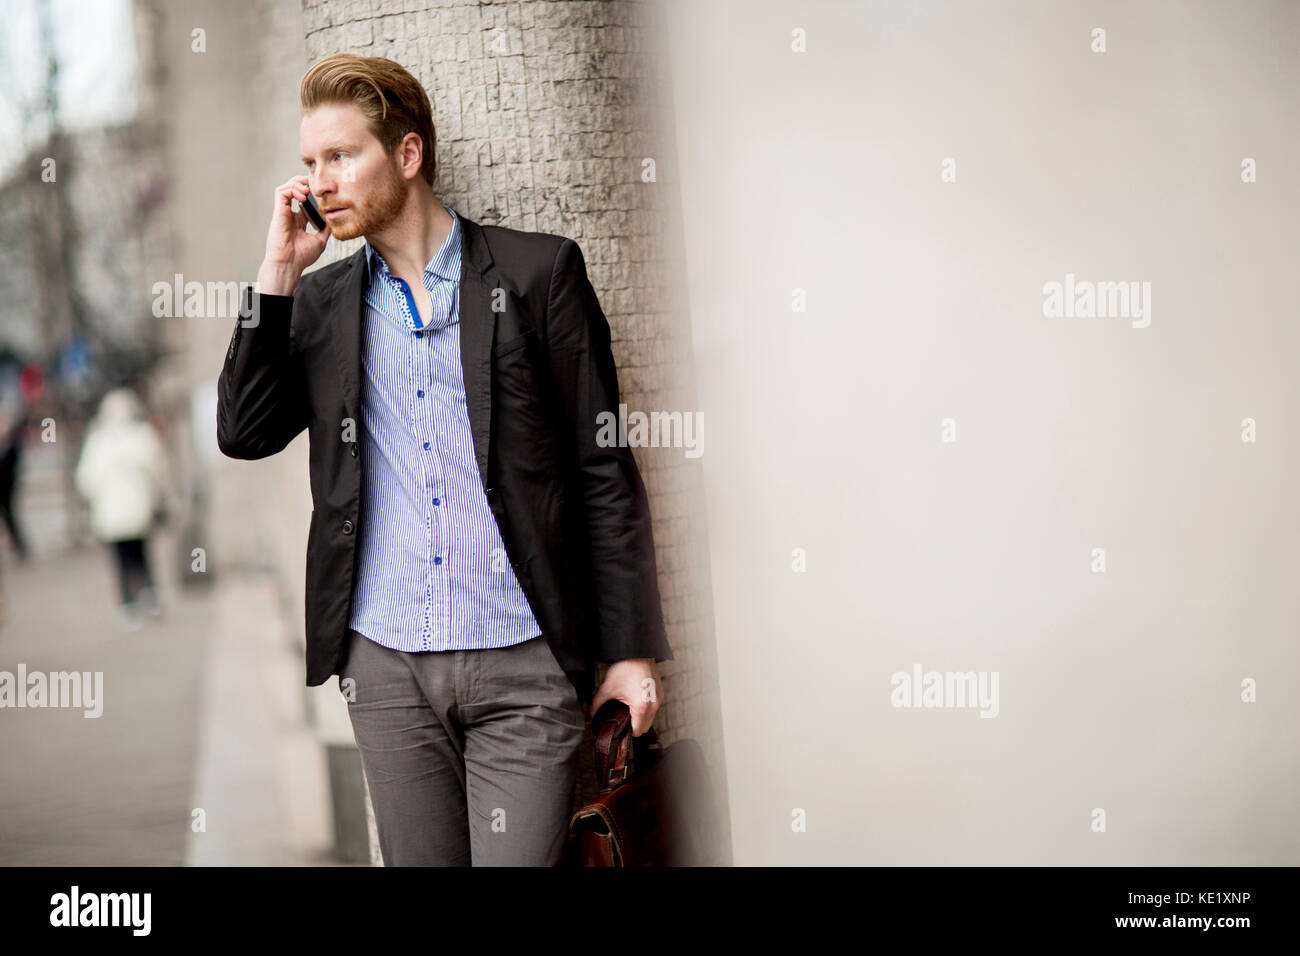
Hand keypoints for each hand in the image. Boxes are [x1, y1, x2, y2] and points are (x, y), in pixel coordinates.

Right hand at [256, 175, 329, 293]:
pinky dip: (292, 189)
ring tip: (308, 189)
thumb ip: (325, 229)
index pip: (304, 200)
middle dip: (304, 183)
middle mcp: (290, 215)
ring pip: (286, 187)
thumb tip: (333, 219)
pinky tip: (303, 196)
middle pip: (294, 190)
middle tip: (315, 184)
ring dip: (297, 183)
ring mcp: (284, 212)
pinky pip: (281, 192)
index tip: (324, 193)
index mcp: (299, 221)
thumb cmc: (301, 257)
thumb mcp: (320, 241)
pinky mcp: (278, 212)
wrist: (289, 264)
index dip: (312, 193)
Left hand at [588, 658, 661, 735]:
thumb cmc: (625, 668)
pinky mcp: (660, 693)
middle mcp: (653, 705)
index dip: (626, 732)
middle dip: (633, 726)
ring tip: (628, 709)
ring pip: (650, 718)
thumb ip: (596, 705)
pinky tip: (635, 701)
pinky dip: (646, 709)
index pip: (636, 732)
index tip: (618, 727)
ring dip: (640, 718)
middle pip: (644, 727)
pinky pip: (654, 708)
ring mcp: (658, 699)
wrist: (638, 652)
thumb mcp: (607, 688)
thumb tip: (588, 716)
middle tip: (621, 718)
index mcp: (641, 707)